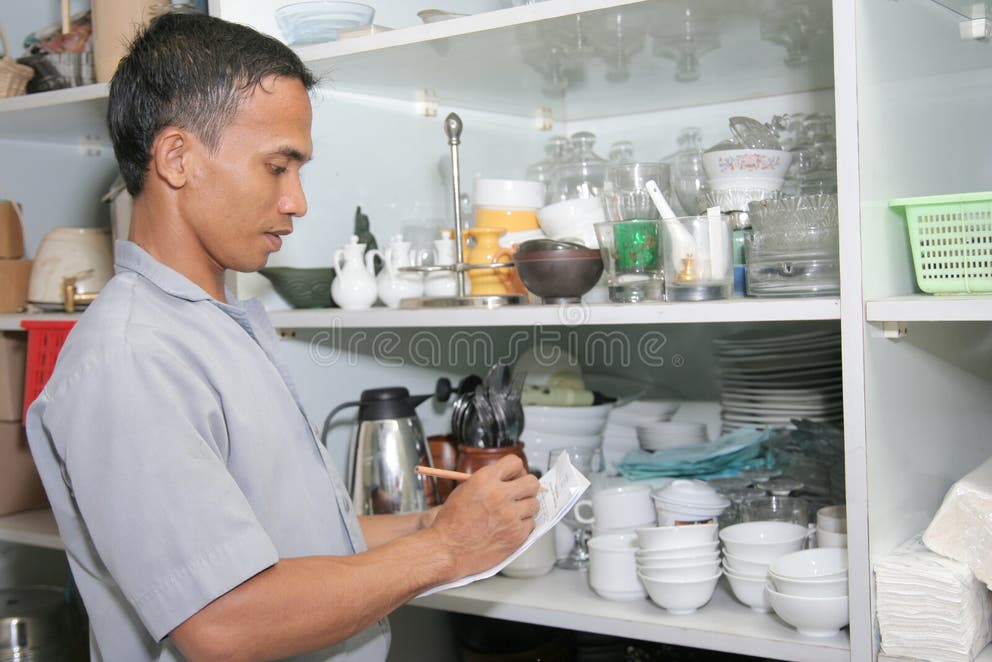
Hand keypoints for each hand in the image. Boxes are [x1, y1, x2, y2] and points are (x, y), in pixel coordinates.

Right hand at [428, 455, 539, 577]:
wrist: (448, 550)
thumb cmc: (451, 523)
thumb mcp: (465, 490)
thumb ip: (488, 481)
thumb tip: (508, 479)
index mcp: (485, 480)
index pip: (515, 462)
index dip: (515, 469)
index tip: (514, 476)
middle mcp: (500, 495)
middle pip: (532, 482)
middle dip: (526, 486)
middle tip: (520, 493)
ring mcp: (511, 516)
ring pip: (534, 504)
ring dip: (525, 507)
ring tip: (512, 513)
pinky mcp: (517, 535)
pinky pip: (531, 524)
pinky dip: (522, 525)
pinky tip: (509, 527)